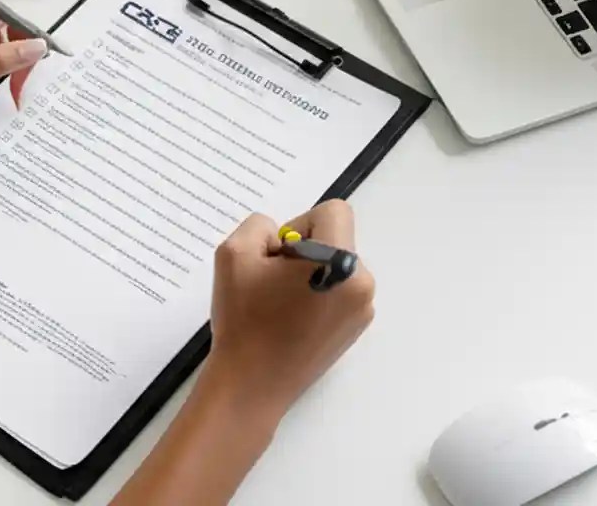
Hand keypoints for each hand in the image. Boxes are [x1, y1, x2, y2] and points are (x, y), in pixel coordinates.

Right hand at [206, 200, 375, 418]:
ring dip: (309, 274)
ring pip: (336, 267)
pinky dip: (317, 297)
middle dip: (303, 252)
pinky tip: (290, 321)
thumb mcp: (234, 253)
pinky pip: (339, 294)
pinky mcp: (355, 331)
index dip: (299, 224)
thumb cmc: (243, 320)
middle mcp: (361, 284)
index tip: (277, 256)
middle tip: (271, 282)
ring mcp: (362, 311)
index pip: (333, 212)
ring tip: (278, 304)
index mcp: (340, 262)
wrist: (251, 384)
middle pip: (335, 240)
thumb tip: (284, 239)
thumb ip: (260, 225)